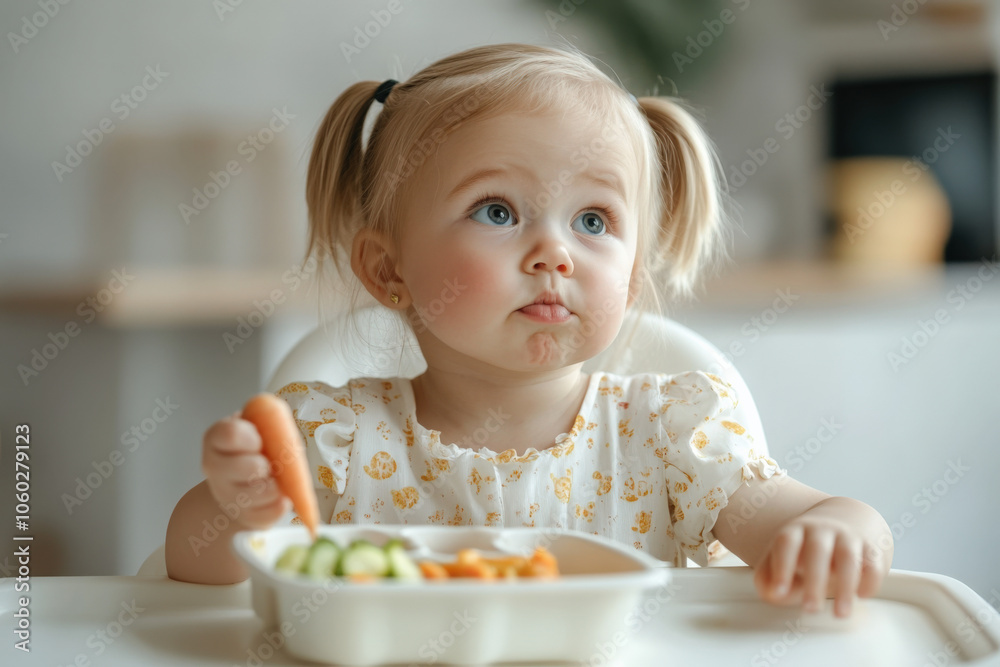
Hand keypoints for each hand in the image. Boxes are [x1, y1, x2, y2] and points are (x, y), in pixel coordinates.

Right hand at [201, 411, 291, 529]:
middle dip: (267, 464)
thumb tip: (276, 415)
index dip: (251, 438)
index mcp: (216, 439)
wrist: (243, 485)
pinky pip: (271, 511)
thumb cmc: (253, 450)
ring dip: (277, 485)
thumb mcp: (256, 426)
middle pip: (250, 467)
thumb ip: (265, 419)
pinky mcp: (245, 517)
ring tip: (275, 479)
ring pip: (262, 492)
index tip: (258, 441)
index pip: (230, 433)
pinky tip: (279, 496)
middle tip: (268, 463)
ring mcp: (226, 496)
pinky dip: (282, 504)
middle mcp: (214, 468)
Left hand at [753, 501, 888, 617]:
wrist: (848, 519)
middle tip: (810, 609)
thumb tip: (773, 594)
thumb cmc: (807, 547)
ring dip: (845, 587)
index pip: (786, 543)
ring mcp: (848, 536)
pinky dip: (870, 581)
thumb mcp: (782, 555)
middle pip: (817, 550)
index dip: (781, 567)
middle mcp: (822, 530)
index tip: (778, 594)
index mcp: (796, 530)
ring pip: (848, 558)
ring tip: (840, 614)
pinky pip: (873, 564)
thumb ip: (768, 576)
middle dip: (814, 581)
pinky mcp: (872, 548)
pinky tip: (861, 596)